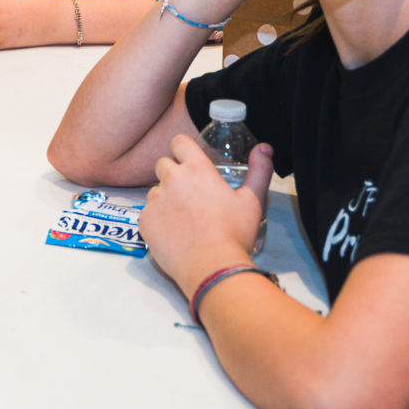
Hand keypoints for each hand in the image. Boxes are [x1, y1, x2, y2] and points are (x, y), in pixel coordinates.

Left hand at [139, 140, 275, 295]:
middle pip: (163, 164)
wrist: (211, 266)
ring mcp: (155, 200)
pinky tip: (173, 233)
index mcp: (197, 169)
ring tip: (183, 219)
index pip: (179, 142)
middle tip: (190, 194)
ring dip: (165, 198)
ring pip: (155, 190)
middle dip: (173, 174)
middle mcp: (171, 179)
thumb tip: (264, 148)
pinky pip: (148, 213)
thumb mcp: (252, 200)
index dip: (183, 149)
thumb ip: (259, 170)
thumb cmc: (233, 233)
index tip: (190, 161)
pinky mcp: (144, 220)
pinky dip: (157, 220)